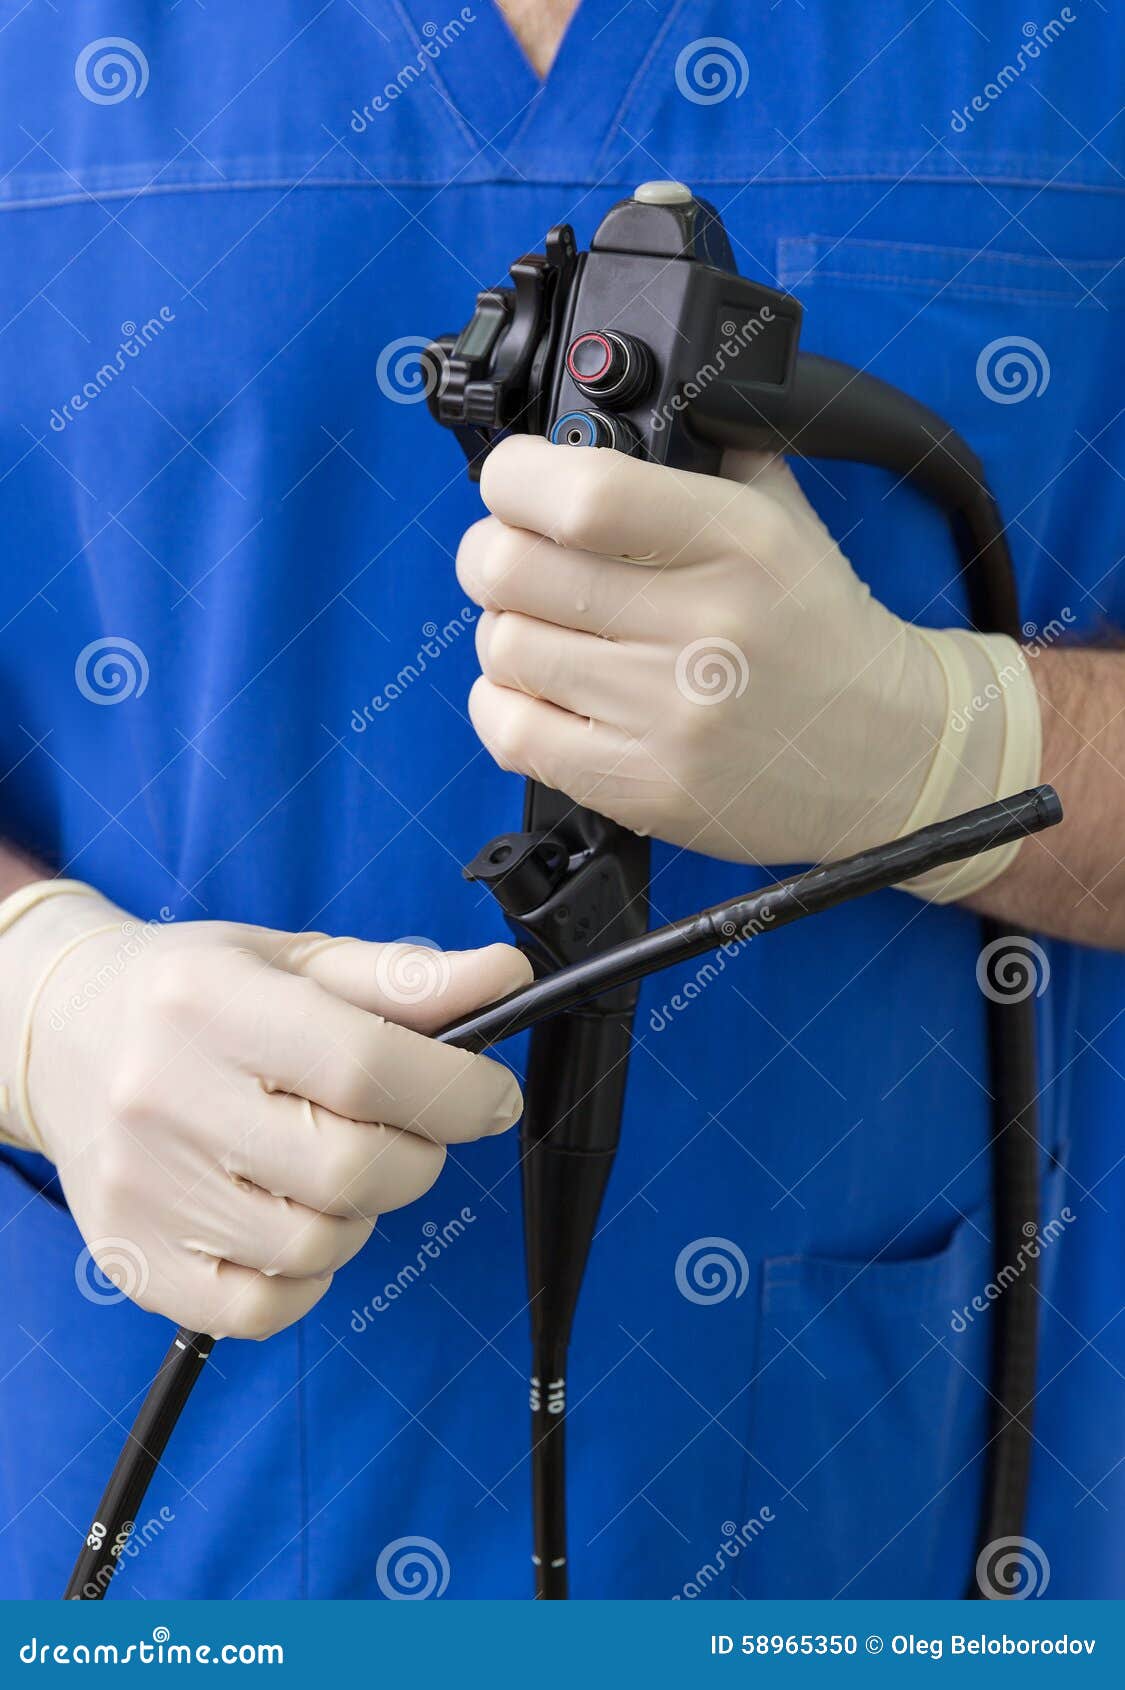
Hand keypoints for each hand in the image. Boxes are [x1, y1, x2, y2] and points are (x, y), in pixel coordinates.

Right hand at [0, 886, 530, 1338]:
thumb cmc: (192, 994)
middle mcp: (165, 1096)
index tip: (490, 1096)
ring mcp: (143, 1188)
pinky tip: (294, 1217)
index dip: (457, 1091)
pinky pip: (260, 1308)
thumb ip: (405, 979)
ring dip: (364, 1211)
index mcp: (212, 1004)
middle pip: (351, 1168)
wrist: (61, 1035)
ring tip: (339, 1164)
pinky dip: (306, 1275)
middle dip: (418, 1156)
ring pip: (317, 1244)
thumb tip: (506, 979)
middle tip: (412, 1130)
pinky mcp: (131, 1258)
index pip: (366, 1066)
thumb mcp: (295, 961)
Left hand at [457, 436, 1034, 882]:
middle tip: (513, 558)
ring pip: (504, 647)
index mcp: (735, 540)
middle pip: (513, 569)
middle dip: (491, 553)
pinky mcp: (645, 786)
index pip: (579, 492)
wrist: (888, 753)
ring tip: (546, 631)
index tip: (515, 482)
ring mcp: (669, 714)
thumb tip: (597, 415)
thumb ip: (702, 455)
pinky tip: (541, 692)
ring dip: (504, 631)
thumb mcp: (783, 516)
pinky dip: (502, 703)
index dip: (515, 478)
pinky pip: (512, 732)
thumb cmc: (819, 632)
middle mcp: (701, 625)